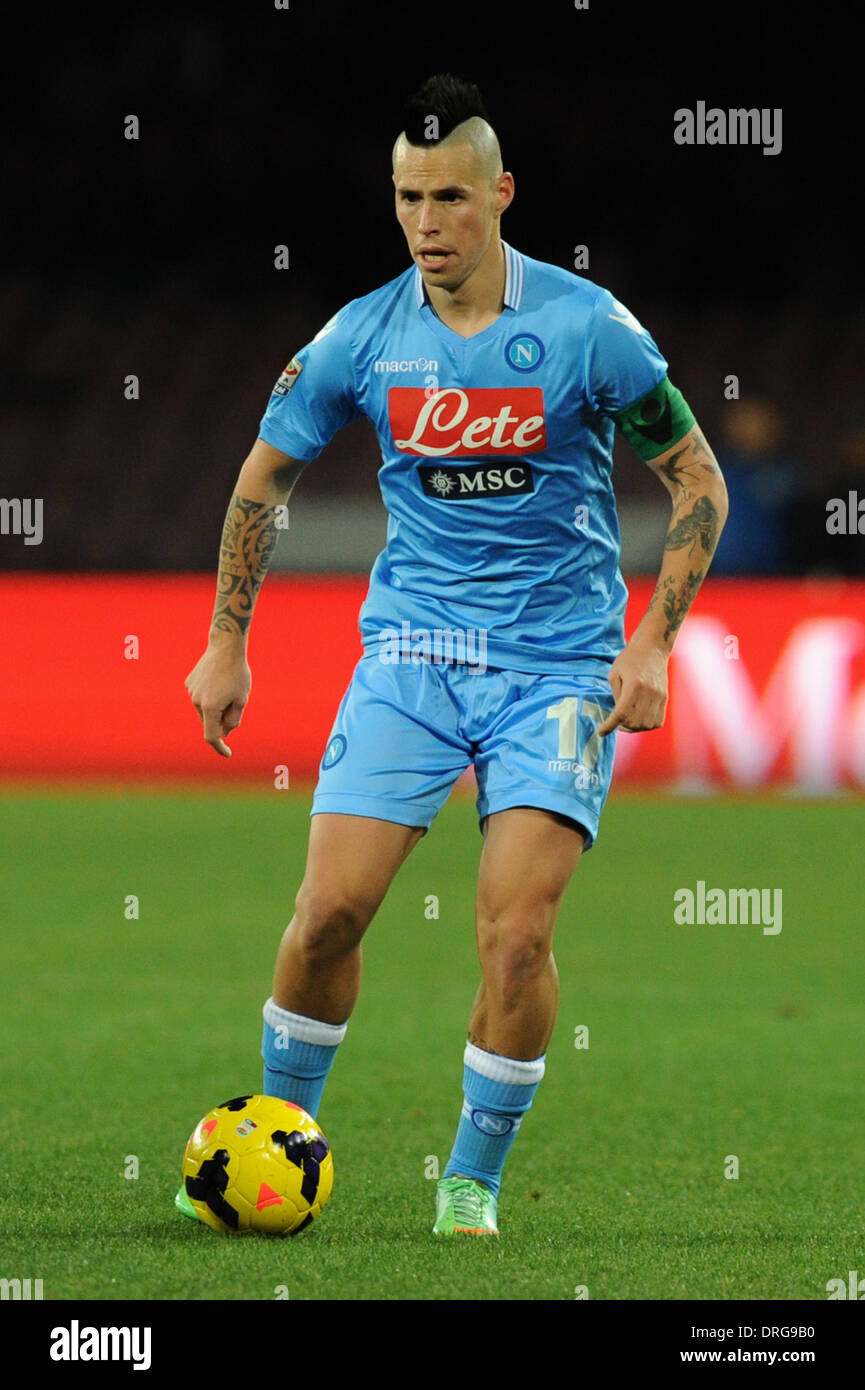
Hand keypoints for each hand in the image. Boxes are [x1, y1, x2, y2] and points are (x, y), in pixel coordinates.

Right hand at [185, 640, 251, 756]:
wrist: (225, 646)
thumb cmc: (237, 673)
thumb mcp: (241, 699)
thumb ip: (233, 720)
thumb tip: (224, 733)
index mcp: (210, 708)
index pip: (212, 737)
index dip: (220, 747)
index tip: (228, 754)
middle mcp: (197, 701)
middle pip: (209, 721)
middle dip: (221, 719)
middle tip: (235, 702)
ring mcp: (191, 691)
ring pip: (205, 709)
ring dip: (216, 706)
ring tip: (228, 686)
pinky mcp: (189, 682)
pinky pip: (201, 696)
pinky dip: (210, 695)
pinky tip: (218, 680)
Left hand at [597, 640, 667, 735]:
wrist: (653, 647)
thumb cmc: (630, 658)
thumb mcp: (615, 673)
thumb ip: (615, 694)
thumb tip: (616, 714)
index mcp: (634, 685)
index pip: (620, 714)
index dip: (609, 726)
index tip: (601, 732)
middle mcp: (649, 693)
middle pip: (634, 722)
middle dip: (622, 727)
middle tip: (615, 723)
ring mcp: (659, 697)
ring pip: (646, 725)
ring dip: (634, 728)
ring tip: (627, 722)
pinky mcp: (665, 698)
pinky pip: (657, 721)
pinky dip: (646, 725)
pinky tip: (639, 719)